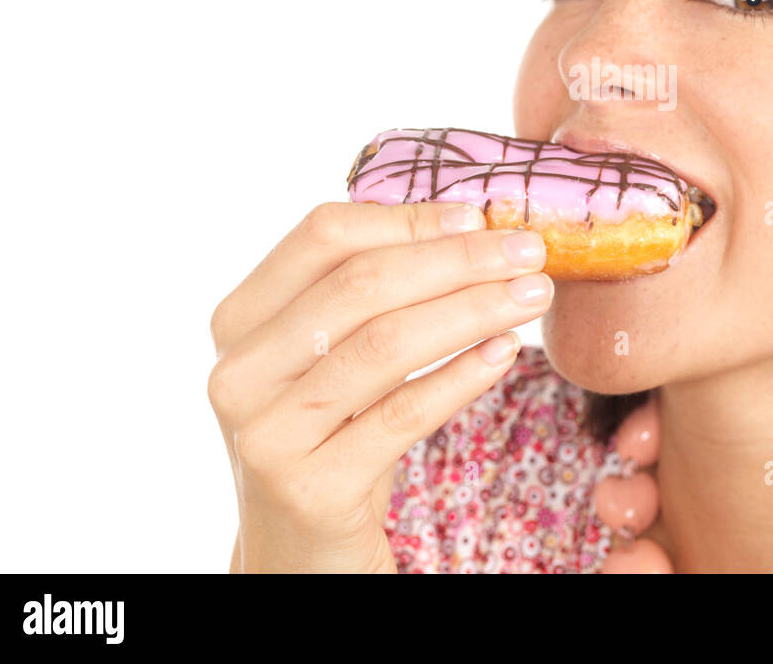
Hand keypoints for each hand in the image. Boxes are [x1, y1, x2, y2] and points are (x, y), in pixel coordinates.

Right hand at [207, 201, 551, 571]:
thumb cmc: (332, 438)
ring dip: (472, 310)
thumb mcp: (335, 359)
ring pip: (386, 345)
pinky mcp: (311, 487)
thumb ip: (372, 296)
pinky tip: (505, 353)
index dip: (408, 219)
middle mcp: (240, 371)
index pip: (324, 236)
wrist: (303, 556)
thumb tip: (472, 227)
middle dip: (457, 260)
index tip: (480, 215)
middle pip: (361, 284)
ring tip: (532, 296)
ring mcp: (268, 432)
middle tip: (529, 252)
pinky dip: (461, 376)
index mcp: (241, 319)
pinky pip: (403, 414)